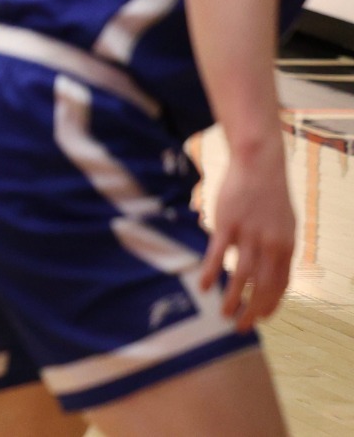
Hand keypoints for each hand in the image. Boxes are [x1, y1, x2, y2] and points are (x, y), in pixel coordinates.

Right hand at [200, 146, 294, 331]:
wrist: (259, 163)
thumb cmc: (270, 194)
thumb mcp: (284, 223)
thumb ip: (278, 247)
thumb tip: (271, 270)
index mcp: (287, 245)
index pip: (281, 284)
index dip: (272, 304)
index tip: (262, 318)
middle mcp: (271, 244)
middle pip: (263, 286)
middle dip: (253, 310)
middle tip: (242, 327)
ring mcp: (248, 234)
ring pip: (242, 275)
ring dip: (233, 299)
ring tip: (224, 315)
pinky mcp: (227, 224)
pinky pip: (218, 254)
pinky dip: (210, 272)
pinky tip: (203, 286)